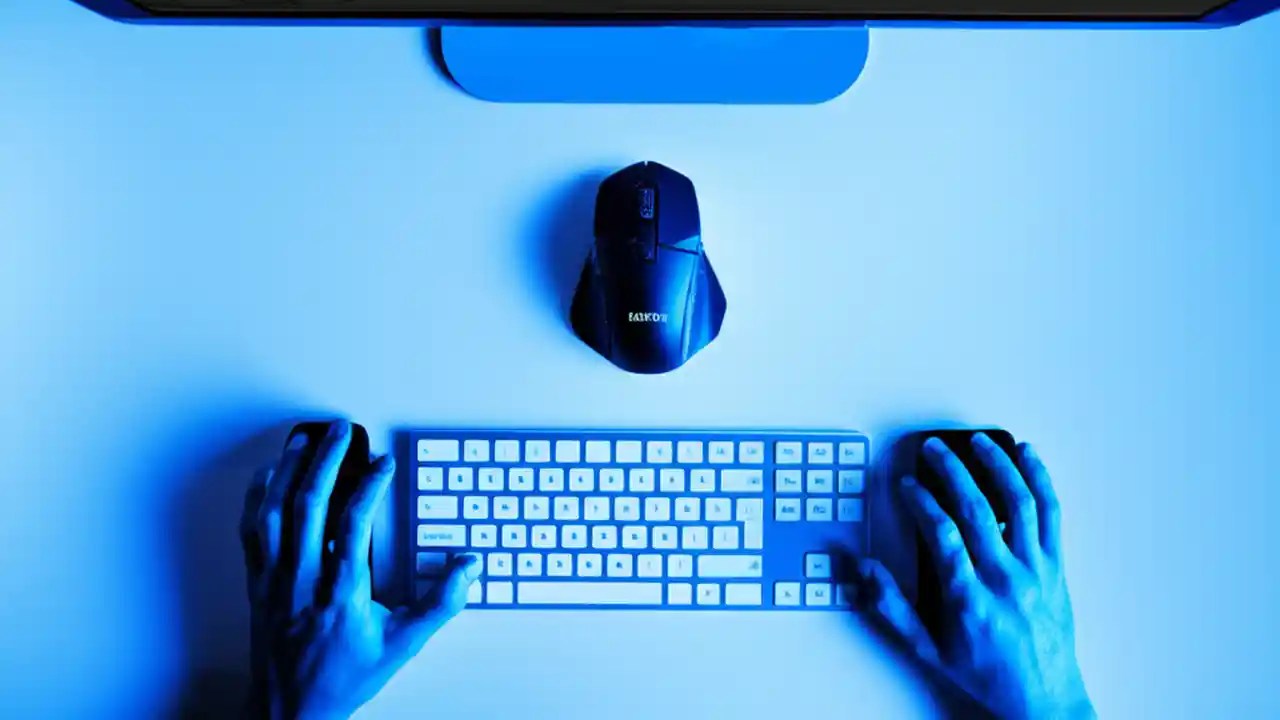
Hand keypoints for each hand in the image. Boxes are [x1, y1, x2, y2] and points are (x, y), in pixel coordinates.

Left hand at [239, 420, 480, 719]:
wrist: (289, 709)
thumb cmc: (343, 677)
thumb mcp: (403, 645)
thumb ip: (440, 603)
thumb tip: (467, 565)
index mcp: (340, 595)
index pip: (353, 526)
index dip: (369, 486)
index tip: (382, 462)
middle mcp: (302, 582)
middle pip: (308, 506)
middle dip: (326, 460)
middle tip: (342, 431)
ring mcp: (274, 580)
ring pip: (275, 512)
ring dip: (290, 470)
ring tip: (306, 439)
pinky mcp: (257, 583)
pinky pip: (251, 531)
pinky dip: (259, 497)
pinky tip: (270, 475)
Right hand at [852, 434, 1094, 719]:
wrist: (1042, 696)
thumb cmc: (985, 672)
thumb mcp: (927, 648)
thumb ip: (892, 606)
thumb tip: (866, 569)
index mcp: (969, 600)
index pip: (942, 535)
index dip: (921, 502)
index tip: (905, 485)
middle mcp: (1005, 580)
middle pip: (977, 509)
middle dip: (951, 471)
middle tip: (934, 451)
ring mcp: (1035, 570)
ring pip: (1018, 503)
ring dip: (997, 465)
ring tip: (978, 442)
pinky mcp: (1056, 566)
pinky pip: (1051, 513)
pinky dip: (1040, 479)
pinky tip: (1027, 456)